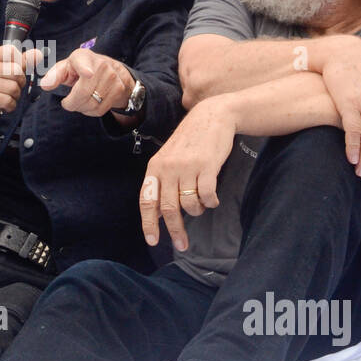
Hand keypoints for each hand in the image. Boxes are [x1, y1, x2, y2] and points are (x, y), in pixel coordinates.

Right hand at [0, 44, 44, 134]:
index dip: (19, 64)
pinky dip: (9, 106)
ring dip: (14, 97)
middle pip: (16, 71)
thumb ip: (22, 62)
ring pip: (14, 88)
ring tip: (4, 97)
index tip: (12, 74)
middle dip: (19, 84)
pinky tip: (2, 106)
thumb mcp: (5, 72)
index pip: (12, 50)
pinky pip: (8, 101)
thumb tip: (37, 54)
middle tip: (9, 89)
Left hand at [38, 48, 135, 116]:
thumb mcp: (66, 68)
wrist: (111, 70)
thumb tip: (44, 85)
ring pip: (92, 104)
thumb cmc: (81, 69)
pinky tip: (89, 103)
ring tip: (79, 101)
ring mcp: (113, 77)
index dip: (85, 69)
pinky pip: (100, 110)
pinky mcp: (119, 89)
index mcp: (83, 57)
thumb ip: (54, 76)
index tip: (87, 74)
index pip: (84, 62)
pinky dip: (91, 111)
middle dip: (72, 104)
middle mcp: (101, 65)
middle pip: (83, 94)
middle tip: (68, 102)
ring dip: (81, 108)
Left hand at [139, 98, 232, 251]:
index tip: (153, 241)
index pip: (147, 200)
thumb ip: (162, 182)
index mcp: (155, 167)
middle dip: (175, 230)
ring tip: (201, 206)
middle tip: (182, 245)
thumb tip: (157, 213)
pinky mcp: (207, 166)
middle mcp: (169, 168)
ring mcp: (188, 167)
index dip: (148, 223)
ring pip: (189, 204)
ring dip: (197, 211)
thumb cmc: (190, 141)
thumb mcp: (169, 157)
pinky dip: (210, 203)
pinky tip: (213, 200)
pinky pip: (207, 195)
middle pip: (168, 208)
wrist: (212, 116)